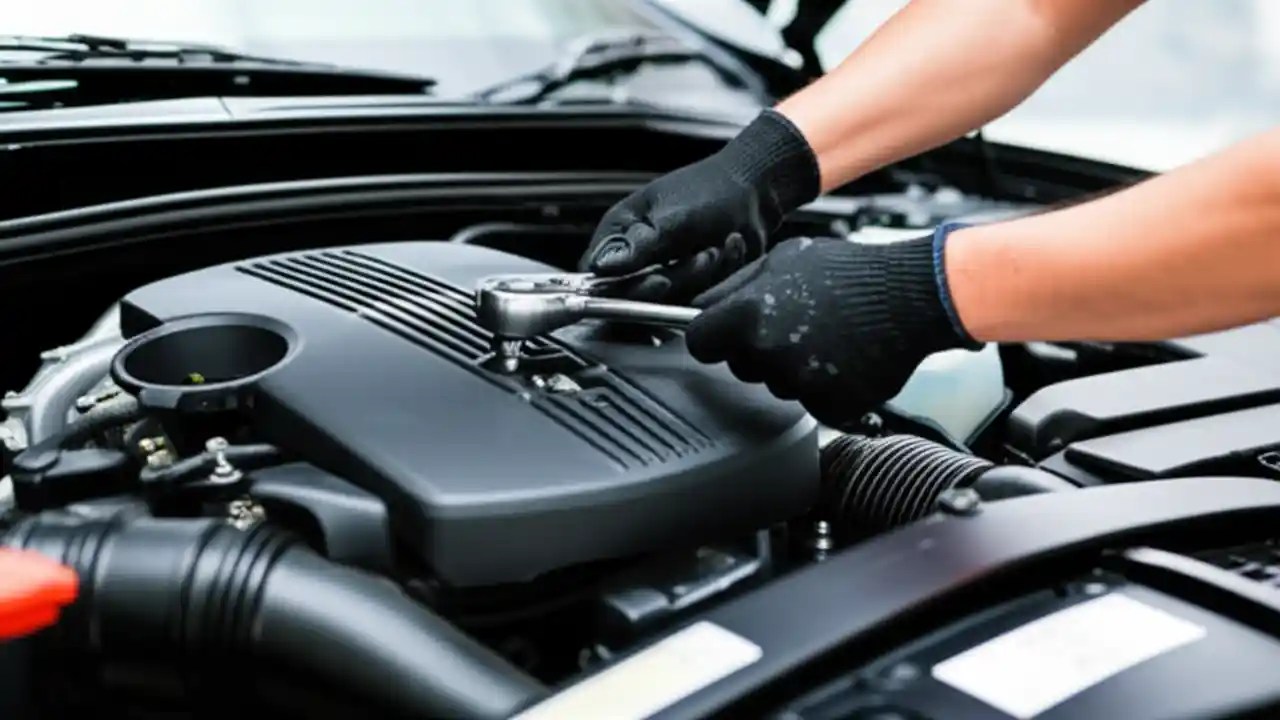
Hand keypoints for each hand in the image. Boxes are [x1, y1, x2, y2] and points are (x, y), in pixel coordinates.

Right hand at [578, 109, 819, 302]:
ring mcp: (662, 271)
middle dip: (679, 277)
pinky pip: (697, 299)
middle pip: (637, 296)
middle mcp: (635, 257)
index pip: (598, 278)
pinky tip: (730, 247)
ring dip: (703, 274)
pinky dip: (719, 275)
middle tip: (703, 255)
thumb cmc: (711, 191)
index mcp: (619, 233)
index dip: (623, 290)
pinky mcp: (688, 285)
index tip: (660, 281)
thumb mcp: (673, 219)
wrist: (756, 192)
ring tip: (719, 245)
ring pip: (671, 300)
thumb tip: (602, 267)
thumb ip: (638, 246)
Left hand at [684, 231, 979, 426]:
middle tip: (793, 326)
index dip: (711, 338)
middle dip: (756, 351)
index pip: (699, 342)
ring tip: (826, 337)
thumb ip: (737, 286)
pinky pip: (811, 402)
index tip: (722, 336)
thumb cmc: (851, 273)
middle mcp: (768, 350)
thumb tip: (703, 306)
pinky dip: (824, 388)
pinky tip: (842, 360)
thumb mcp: (784, 258)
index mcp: (748, 313)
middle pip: (739, 366)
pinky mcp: (830, 404)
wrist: (912, 295)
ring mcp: (799, 382)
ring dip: (792, 369)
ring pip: (775, 385)